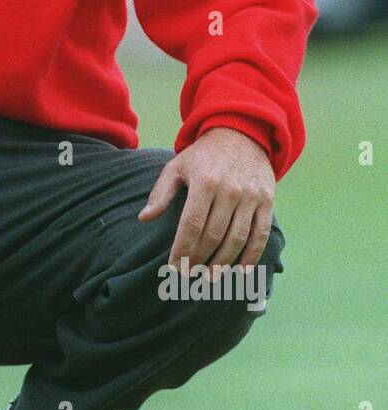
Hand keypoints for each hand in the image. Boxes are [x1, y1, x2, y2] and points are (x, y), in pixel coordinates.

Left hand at [138, 128, 275, 274]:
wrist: (242, 133)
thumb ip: (161, 193)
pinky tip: (239, 270)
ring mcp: (251, 197)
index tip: (173, 267)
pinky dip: (251, 256)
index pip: (191, 225)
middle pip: (213, 236)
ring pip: (237, 239)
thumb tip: (144, 218)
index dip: (182, 250)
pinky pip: (260, 234)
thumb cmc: (204, 155)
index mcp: (205, 182)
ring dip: (222, 263)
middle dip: (198, 260)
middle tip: (188, 274)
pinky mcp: (266, 201)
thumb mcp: (177, 166)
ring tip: (209, 277)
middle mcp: (230, 191)